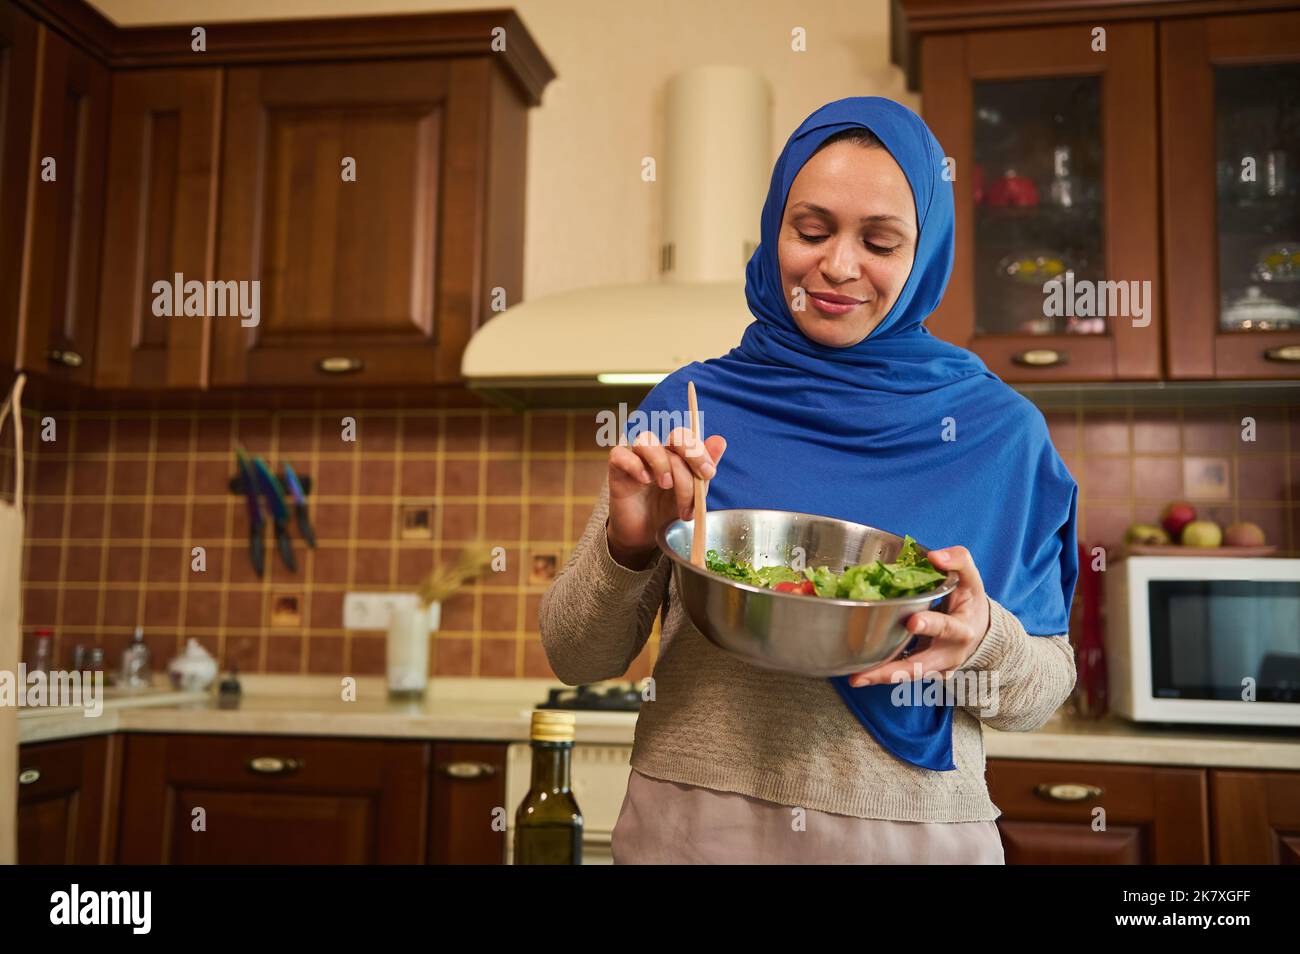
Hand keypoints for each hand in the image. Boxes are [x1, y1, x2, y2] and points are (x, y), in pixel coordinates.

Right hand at [606, 427, 726, 563]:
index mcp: (678, 455)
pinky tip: (644, 480)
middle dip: (691, 454)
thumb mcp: (692, 495)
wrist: (643, 536)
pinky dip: (634, 465)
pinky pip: (621, 454)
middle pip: (675, 435)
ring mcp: (636, 458)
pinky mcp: (617, 469)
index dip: (701, 452)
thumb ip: (703, 471)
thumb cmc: (666, 513)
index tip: (709, 473)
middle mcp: (659, 452)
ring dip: (662, 463)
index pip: (690, 439)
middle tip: (700, 477)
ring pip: (647, 441)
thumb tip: (720, 441)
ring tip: (667, 485)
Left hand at [847, 546, 990, 687]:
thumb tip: (933, 557)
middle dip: (897, 668)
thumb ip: (957, 561)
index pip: (948, 628)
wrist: (979, 630)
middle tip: (872, 669)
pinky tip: (860, 675)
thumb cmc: (969, 601)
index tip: (912, 621)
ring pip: (908, 676)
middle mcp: (950, 654)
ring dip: (882, 677)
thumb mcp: (970, 578)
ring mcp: (937, 668)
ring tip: (857, 678)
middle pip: (922, 666)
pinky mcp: (925, 674)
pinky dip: (882, 675)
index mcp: (962, 629)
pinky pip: (902, 676)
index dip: (931, 626)